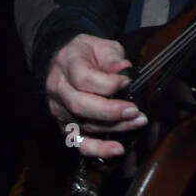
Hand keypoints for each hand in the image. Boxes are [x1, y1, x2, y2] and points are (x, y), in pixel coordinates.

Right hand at [45, 33, 146, 157]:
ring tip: (137, 122)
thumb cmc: (87, 53)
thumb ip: (112, 57)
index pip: (84, 79)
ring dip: (114, 127)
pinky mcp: (65, 126)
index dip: (108, 84)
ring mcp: (59, 110)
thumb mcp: (101, 46)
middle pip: (81, 105)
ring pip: (84, 124)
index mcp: (66, 64)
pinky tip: (116, 149)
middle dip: (111, 111)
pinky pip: (79, 143)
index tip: (127, 83)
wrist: (67, 62)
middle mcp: (58, 89)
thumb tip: (124, 69)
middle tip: (134, 111)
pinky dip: (98, 149)